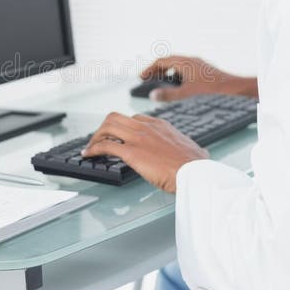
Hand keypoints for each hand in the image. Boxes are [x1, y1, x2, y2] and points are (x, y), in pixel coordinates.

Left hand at [82, 112, 208, 192]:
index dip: (122, 127)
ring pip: (107, 127)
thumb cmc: (196, 165)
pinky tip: (88, 154)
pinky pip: (105, 146)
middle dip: (104, 128)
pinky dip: (93, 149)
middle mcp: (147, 127)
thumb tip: (202, 153)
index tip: (118, 136)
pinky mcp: (131, 152)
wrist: (194, 172)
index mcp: (161, 125)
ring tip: (90, 147)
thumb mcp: (195, 150)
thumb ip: (193, 149)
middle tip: (99, 140)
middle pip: (116, 118)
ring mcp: (138, 137)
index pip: (135, 119)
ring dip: (95, 137)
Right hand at [140, 54, 257, 101]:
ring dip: (167, 74)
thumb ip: (168, 95)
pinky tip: (178, 89)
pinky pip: (186, 71)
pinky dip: (177, 78)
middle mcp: (191, 61)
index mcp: (184, 62)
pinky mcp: (204, 72)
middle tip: (147, 80)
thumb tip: (153, 95)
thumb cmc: (212, 90)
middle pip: (169, 62)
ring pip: (178, 67)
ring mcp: (198, 66)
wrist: (234, 90)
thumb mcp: (186, 94)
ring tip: (160, 85)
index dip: (149, 69)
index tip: (141, 77)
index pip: (161, 61)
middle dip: (157, 71)